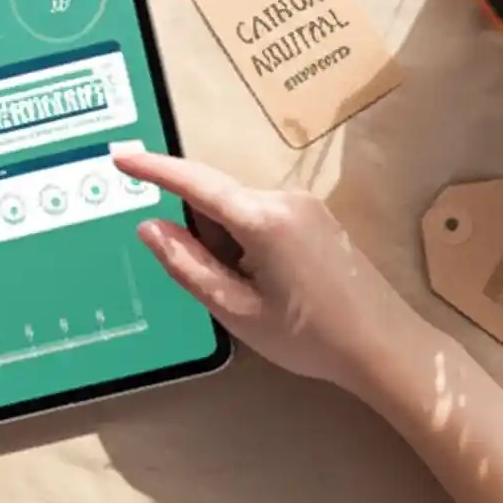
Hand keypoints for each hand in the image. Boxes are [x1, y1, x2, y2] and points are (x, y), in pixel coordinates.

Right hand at [114, 151, 421, 388]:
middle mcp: (285, 197)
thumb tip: (149, 227)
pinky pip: (263, 219)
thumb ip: (186, 265)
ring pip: (238, 213)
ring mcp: (305, 204)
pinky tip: (276, 286)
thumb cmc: (309, 336)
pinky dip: (250, 246)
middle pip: (216, 201)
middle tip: (230, 291)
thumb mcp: (236, 310)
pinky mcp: (317, 216)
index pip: (194, 183)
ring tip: (260, 295)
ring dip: (229, 246)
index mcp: (262, 218)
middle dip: (204, 238)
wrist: (382, 346)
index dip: (153, 169)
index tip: (119, 156)